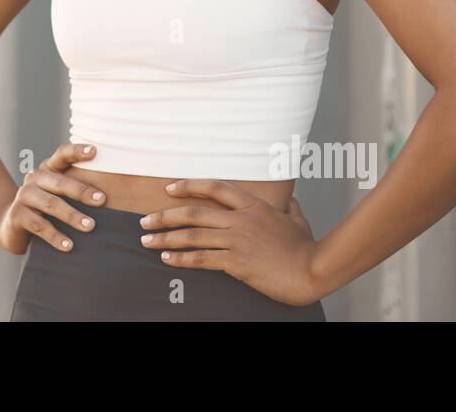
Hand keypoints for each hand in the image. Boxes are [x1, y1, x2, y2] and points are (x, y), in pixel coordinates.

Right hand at [0, 143, 108, 255]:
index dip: (77, 151)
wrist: (10, 225)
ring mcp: (23, 196)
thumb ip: (77, 190)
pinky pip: (39, 225)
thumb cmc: (45, 209)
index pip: (62, 155)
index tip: (95, 151)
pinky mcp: (17, 215)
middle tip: (102, 200)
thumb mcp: (59, 195)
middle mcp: (34, 178)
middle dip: (82, 191)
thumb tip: (112, 197)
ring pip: (50, 204)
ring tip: (90, 227)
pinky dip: (56, 236)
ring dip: (72, 215)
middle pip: (59, 182)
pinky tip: (69, 246)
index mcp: (48, 169)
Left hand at [137, 179, 324, 306]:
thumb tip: (289, 199)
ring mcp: (237, 240)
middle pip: (194, 212)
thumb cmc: (306, 246)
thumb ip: (288, 207)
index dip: (190, 186)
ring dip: (165, 237)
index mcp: (253, 205)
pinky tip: (167, 258)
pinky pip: (202, 258)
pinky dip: (181, 258)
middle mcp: (241, 219)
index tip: (169, 189)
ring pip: (193, 235)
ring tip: (146, 241)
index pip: (215, 188)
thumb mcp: (297, 219)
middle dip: (165, 215)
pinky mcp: (236, 262)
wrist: (311, 270)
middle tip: (144, 221)